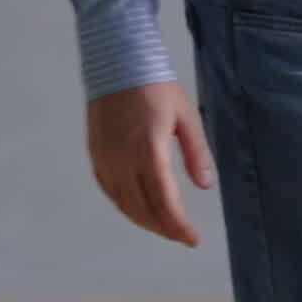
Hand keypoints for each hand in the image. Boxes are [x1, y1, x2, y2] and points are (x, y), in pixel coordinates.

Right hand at [86, 81, 213, 245]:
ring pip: (124, 205)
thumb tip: (206, 186)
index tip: (193, 239)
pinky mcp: (95, 156)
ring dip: (145, 221)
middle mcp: (123, 160)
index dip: (179, 226)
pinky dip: (126, 206)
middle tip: (182, 236)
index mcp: (149, 151)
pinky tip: (139, 210)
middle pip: (144, 209)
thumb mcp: (185, 116)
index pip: (165, 203)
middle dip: (165, 228)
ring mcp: (105, 159)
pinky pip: (110, 191)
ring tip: (165, 228)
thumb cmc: (156, 86)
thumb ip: (196, 153)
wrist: (117, 62)